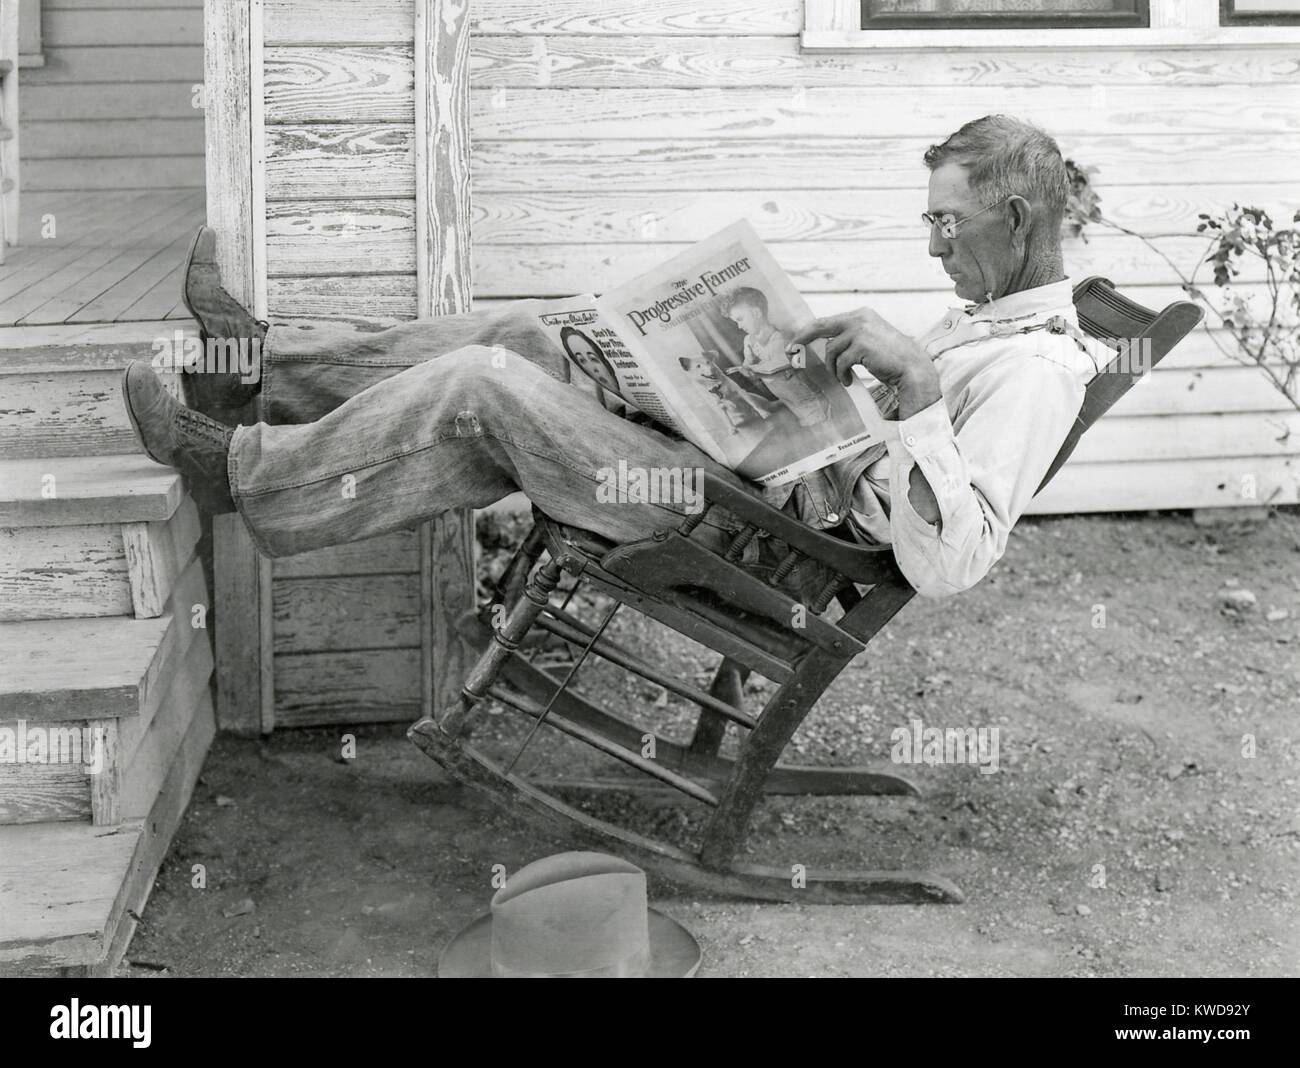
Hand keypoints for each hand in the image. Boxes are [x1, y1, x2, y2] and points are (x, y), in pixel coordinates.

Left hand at [787, 307, 927, 386]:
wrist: (911, 367)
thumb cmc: (890, 358)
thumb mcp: (869, 341)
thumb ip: (849, 338)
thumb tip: (825, 345)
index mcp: (861, 315)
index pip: (827, 321)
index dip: (808, 332)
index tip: (794, 342)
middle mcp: (859, 318)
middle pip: (820, 326)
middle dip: (802, 338)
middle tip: (790, 351)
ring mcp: (860, 331)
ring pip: (830, 350)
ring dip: (834, 368)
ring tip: (843, 377)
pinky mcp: (860, 346)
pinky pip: (840, 362)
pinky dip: (842, 374)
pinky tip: (849, 381)